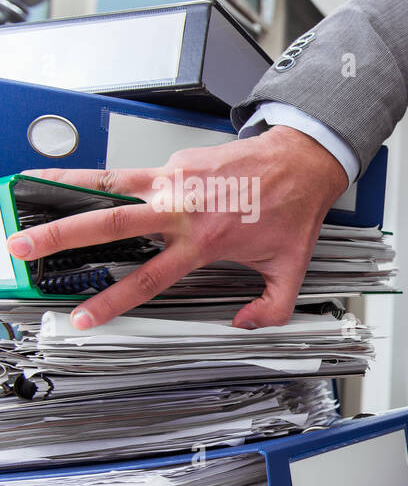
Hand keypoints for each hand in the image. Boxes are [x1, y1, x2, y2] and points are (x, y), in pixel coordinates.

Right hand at [4, 124, 348, 328]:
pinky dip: (100, 179)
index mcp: (204, 239)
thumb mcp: (290, 269)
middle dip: (61, 236)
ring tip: (27, 194)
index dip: (113, 300)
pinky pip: (130, 174)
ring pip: (109, 184)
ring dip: (64, 190)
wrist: (302, 161)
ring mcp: (174, 180)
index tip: (84, 316)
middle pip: (109, 223)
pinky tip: (79, 184)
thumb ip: (270, 306)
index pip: (149, 277)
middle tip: (23, 246)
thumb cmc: (293, 209)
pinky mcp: (174, 162)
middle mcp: (182, 208)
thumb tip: (246, 324)